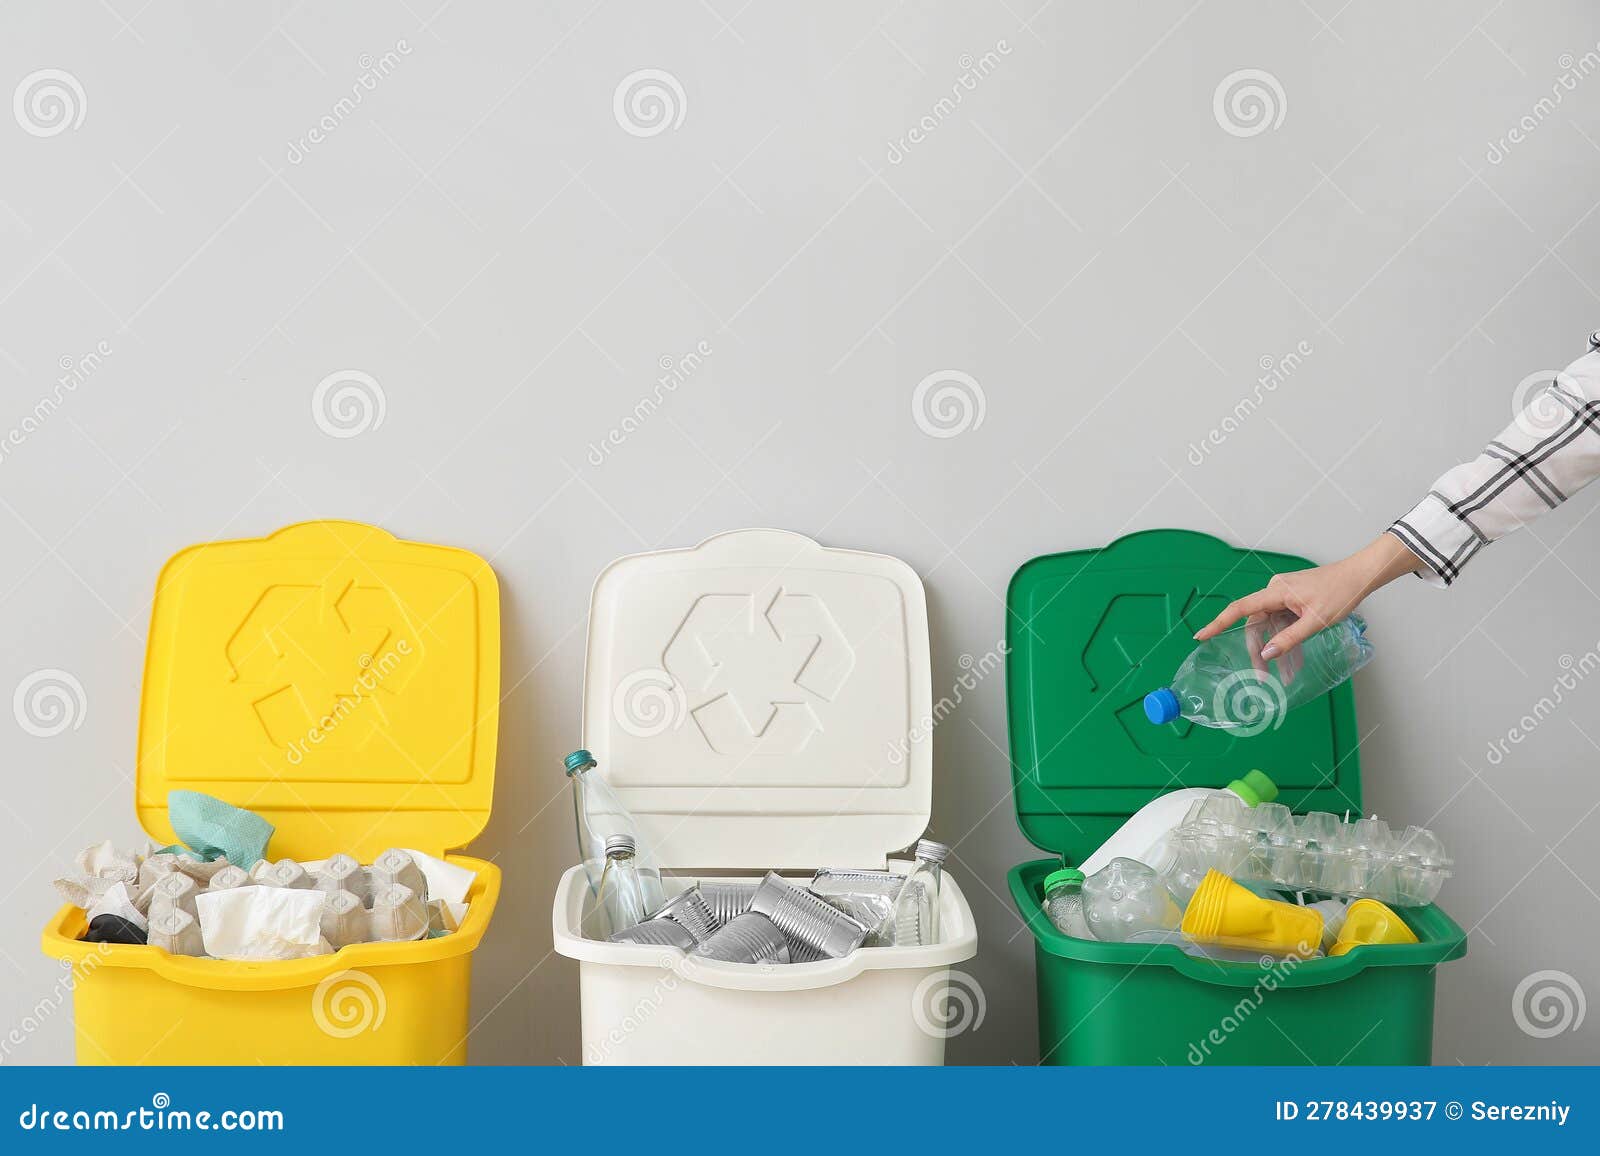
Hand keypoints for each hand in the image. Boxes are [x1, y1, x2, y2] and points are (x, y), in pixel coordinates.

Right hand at [1193, 533, 1424, 659]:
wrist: (1360, 576)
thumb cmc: (1340, 593)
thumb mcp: (1315, 622)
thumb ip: (1289, 639)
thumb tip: (1267, 654)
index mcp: (1275, 592)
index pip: (1239, 609)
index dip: (1217, 623)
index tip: (1200, 635)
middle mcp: (1275, 591)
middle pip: (1256, 624)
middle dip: (1258, 651)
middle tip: (1262, 676)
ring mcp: (1284, 595)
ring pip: (1271, 626)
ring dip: (1276, 650)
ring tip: (1284, 675)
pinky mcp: (1294, 599)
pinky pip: (1283, 622)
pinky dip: (1286, 640)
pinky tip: (1294, 660)